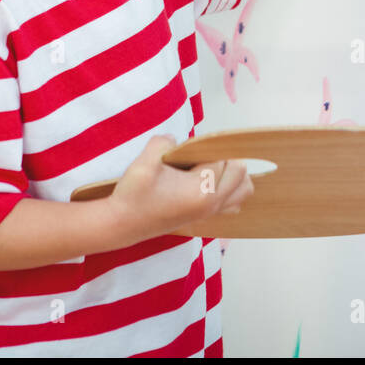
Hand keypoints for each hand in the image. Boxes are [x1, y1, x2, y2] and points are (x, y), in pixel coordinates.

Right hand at [108, 135, 254, 240]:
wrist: (121, 224)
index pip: (222, 158)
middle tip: (196, 156)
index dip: (206, 148)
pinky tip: (205, 181)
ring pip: (243, 190)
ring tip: (205, 166)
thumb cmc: (133, 194)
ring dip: (232, 174)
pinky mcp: (206, 217)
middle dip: (224, 158)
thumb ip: (163, 142)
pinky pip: (233, 202)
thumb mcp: (144, 162)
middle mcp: (212, 204)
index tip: (186, 151)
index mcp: (202, 190)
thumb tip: (175, 140)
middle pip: (240, 172)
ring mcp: (211, 213)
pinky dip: (229, 188)